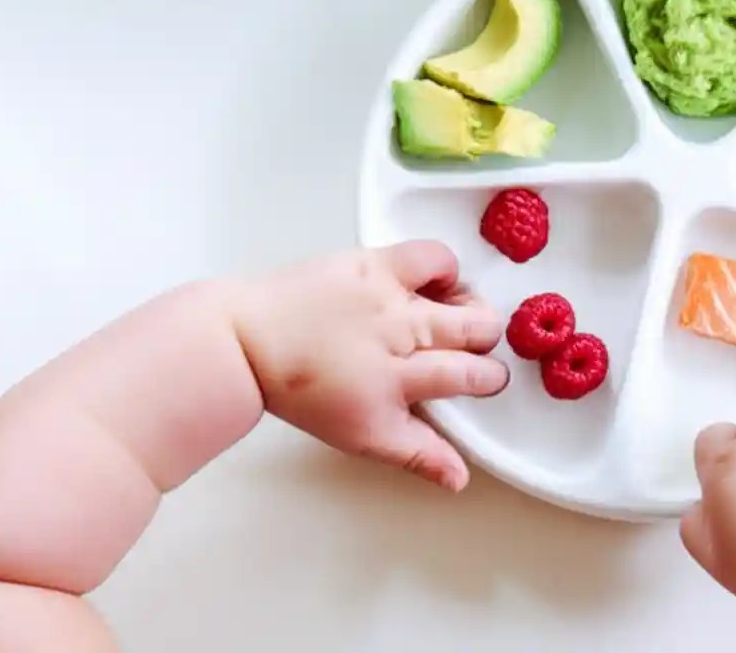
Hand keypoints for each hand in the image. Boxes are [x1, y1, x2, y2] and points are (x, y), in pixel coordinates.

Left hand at [234, 241, 507, 491]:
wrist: (245, 344)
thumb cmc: (300, 391)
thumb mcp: (363, 435)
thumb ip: (418, 454)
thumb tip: (460, 478)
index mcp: (397, 382)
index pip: (470, 376)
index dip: (490, 378)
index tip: (490, 380)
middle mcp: (399, 336)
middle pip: (476, 332)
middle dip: (487, 342)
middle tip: (474, 347)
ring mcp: (387, 297)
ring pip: (462, 297)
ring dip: (471, 308)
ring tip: (456, 315)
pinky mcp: (373, 263)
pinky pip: (432, 257)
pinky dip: (445, 269)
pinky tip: (433, 284)